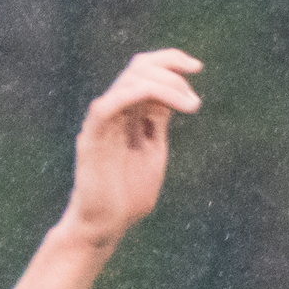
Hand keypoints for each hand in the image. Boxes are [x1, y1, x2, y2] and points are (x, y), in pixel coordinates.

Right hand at [63, 48, 201, 247]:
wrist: (105, 226)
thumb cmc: (128, 198)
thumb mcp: (153, 152)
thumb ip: (158, 125)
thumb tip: (176, 98)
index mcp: (130, 114)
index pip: (147, 71)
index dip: (172, 61)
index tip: (197, 68)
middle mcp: (116, 112)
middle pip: (139, 66)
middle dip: (171, 69)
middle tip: (194, 98)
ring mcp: (103, 123)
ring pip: (130, 80)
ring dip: (165, 85)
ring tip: (189, 105)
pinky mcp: (92, 138)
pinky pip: (109, 104)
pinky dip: (137, 94)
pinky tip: (161, 105)